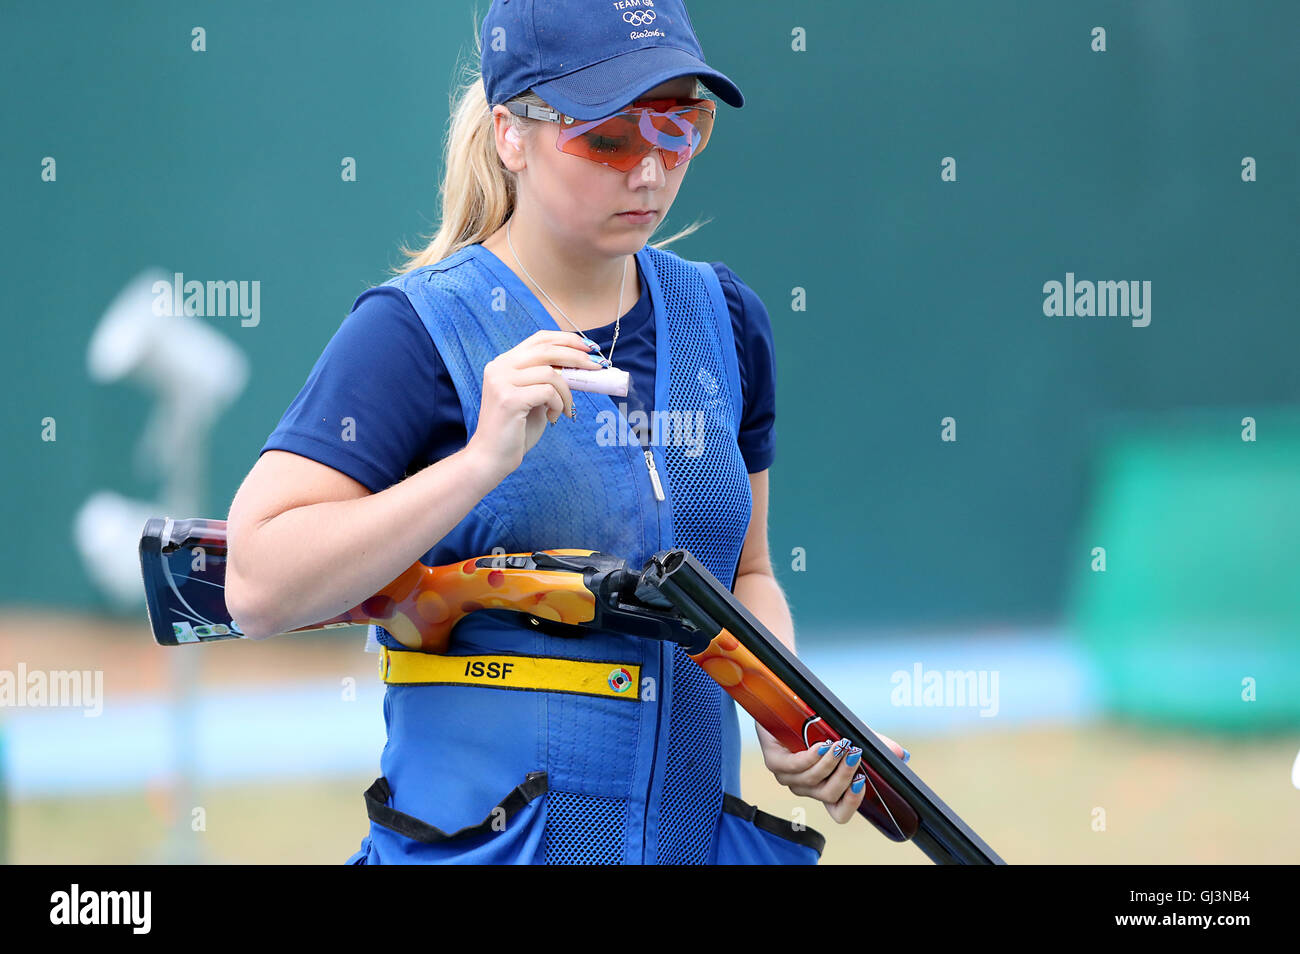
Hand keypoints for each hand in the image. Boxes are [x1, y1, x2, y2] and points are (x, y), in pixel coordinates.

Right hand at [467, 329, 605, 476]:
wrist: (492, 457)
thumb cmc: (516, 430)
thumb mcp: (534, 397)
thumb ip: (548, 379)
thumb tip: (580, 366)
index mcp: (504, 363)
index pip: (539, 338)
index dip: (566, 339)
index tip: (589, 347)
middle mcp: (500, 367)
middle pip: (547, 350)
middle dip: (577, 357)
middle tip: (596, 368)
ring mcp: (502, 381)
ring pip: (550, 373)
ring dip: (567, 392)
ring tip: (566, 409)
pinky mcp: (509, 398)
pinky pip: (548, 392)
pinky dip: (558, 404)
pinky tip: (553, 417)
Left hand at [756, 723, 908, 823]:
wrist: (783, 703)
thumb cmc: (818, 722)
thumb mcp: (849, 732)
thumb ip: (873, 744)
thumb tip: (901, 755)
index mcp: (825, 787)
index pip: (840, 813)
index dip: (852, 803)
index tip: (864, 781)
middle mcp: (807, 787)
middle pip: (830, 795)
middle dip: (846, 774)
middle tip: (856, 753)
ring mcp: (789, 778)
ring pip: (813, 781)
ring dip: (831, 762)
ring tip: (842, 744)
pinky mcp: (774, 763)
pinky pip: (796, 767)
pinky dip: (812, 757)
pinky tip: (822, 745)